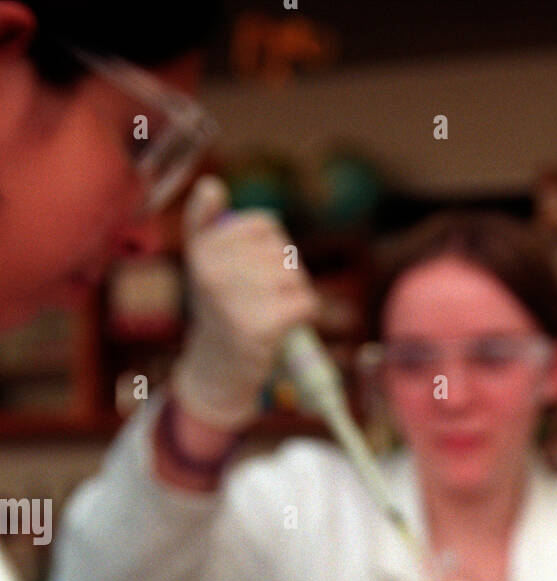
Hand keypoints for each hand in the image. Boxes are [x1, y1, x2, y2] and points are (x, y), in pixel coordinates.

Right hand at [170, 176, 319, 430]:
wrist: (218, 369)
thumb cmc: (219, 308)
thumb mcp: (206, 261)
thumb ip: (205, 220)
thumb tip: (211, 185)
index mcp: (201, 247)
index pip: (266, 224)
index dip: (269, 248)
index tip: (246, 273)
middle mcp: (212, 270)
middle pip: (283, 251)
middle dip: (283, 274)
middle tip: (259, 299)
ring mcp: (234, 299)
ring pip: (295, 275)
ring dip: (293, 294)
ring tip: (269, 313)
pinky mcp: (260, 326)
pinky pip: (306, 302)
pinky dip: (304, 314)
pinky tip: (282, 327)